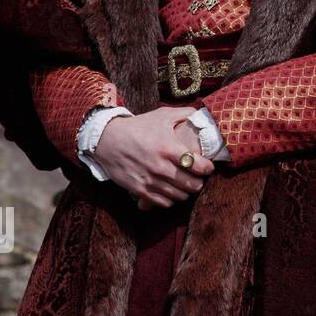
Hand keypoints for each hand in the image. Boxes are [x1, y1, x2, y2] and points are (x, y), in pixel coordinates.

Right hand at [94, 106, 214, 209]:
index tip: (208, 167)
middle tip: (199, 178)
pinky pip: (163, 202)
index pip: (198, 165)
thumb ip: (185, 113)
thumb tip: (202, 114)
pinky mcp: (139, 190)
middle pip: (191, 185)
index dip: (208, 168)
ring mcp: (149, 180)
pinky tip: (172, 192)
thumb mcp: (162, 115)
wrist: (107, 139)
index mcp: (168, 148)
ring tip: (187, 185)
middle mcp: (160, 166)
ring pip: (179, 196)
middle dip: (199, 182)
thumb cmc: (138, 126)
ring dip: (186, 192)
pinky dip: (171, 199)